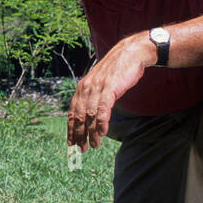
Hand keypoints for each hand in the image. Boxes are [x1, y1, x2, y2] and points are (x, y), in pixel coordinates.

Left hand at [67, 34, 156, 150]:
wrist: (131, 53)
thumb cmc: (118, 70)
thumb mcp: (101, 83)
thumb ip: (94, 96)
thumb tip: (91, 114)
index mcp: (82, 87)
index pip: (72, 112)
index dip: (71, 129)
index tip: (71, 142)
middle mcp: (86, 87)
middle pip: (78, 115)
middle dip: (78, 134)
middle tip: (81, 149)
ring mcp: (97, 87)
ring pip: (90, 114)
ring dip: (91, 132)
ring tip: (93, 145)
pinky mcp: (110, 88)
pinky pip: (103, 109)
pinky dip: (101, 122)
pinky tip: (102, 133)